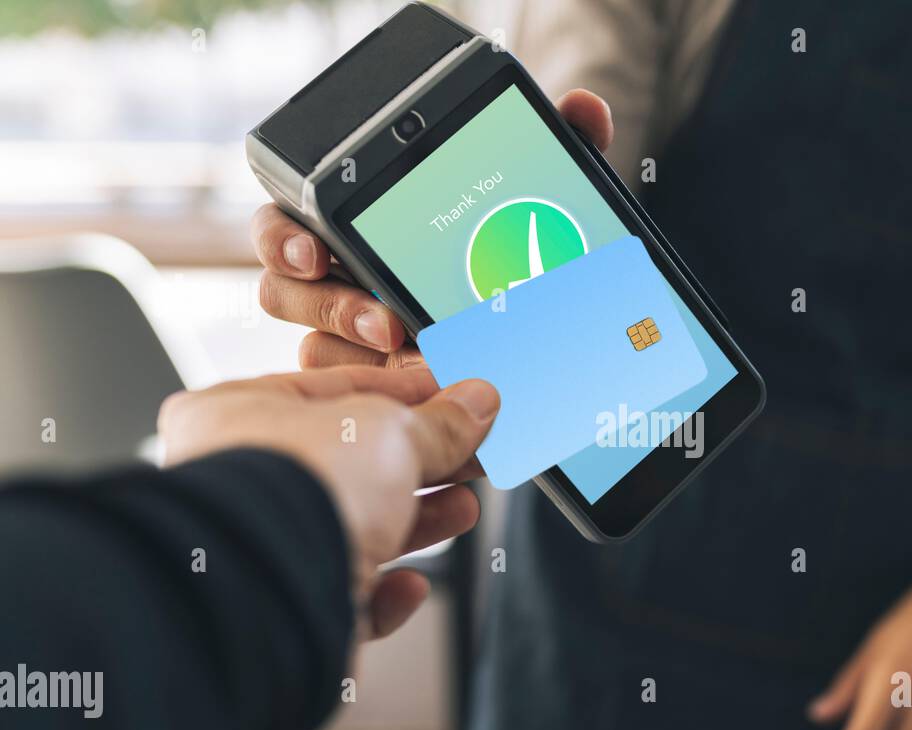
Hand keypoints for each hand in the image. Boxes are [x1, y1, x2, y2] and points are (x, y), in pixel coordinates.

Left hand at [157, 366, 498, 636]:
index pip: (336, 390)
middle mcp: (241, 482)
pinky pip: (348, 597)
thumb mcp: (388, 431)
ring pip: (355, 531)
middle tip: (473, 455)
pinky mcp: (287, 609)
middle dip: (423, 462)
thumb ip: (439, 422)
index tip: (456, 399)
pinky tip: (412, 585)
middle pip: (353, 464)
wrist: (266, 594)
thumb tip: (477, 405)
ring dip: (418, 523)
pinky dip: (386, 593)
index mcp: (239, 414)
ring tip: (463, 509)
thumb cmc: (295, 490)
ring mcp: (263, 548)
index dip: (405, 392)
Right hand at [251, 89, 614, 371]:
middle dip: (327, 305)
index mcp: (356, 227)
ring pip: (317, 351)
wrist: (553, 325)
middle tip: (384, 321)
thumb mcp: (541, 198)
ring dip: (365, 359)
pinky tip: (431, 391)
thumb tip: (585, 108)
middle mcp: (338, 283)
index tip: (315, 252)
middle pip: (287, 292)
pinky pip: (356, 399)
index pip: (287, 224)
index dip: (285, 239)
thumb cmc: (522, 247)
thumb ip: (561, 148)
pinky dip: (389, 396)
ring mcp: (353, 340)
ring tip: (416, 358)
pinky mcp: (373, 388)